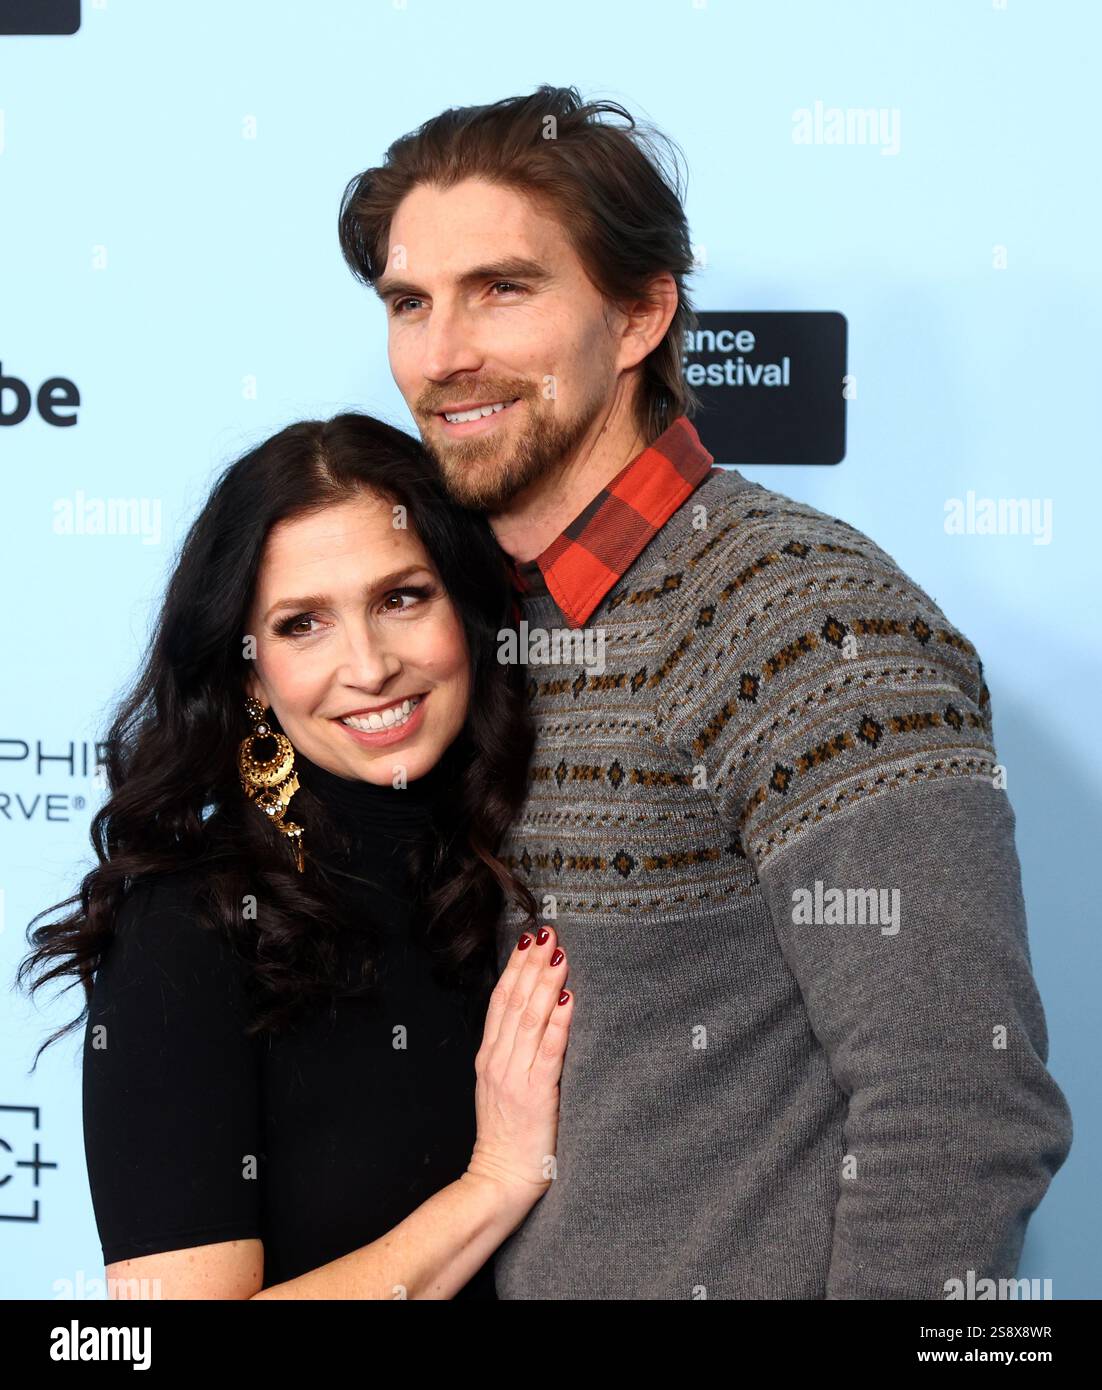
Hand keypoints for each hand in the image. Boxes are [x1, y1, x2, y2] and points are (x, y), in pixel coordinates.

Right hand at [465, 924, 573, 1215]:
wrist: (498, 1181)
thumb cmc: (507, 1136)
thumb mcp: (500, 1086)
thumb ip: (512, 1052)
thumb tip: (537, 1016)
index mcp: (489, 1056)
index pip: (501, 1000)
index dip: (515, 966)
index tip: (530, 939)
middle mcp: (498, 1060)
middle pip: (514, 1001)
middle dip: (532, 964)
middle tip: (548, 931)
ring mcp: (514, 1076)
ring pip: (530, 1019)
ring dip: (546, 983)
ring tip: (559, 954)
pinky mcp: (535, 1095)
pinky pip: (548, 1052)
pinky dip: (559, 1024)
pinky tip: (569, 1002)